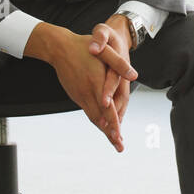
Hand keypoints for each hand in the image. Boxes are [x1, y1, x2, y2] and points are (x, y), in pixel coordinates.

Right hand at [50, 24, 137, 151]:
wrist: (59, 48)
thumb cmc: (83, 47)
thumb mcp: (103, 51)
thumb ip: (118, 63)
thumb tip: (134, 75)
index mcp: (95, 82)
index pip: (106, 106)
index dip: (113, 121)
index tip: (118, 135)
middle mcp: (87, 92)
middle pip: (100, 117)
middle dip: (110, 132)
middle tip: (119, 146)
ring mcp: (80, 95)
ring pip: (93, 117)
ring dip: (104, 130)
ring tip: (115, 141)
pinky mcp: (76, 95)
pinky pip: (88, 111)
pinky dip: (97, 121)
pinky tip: (103, 127)